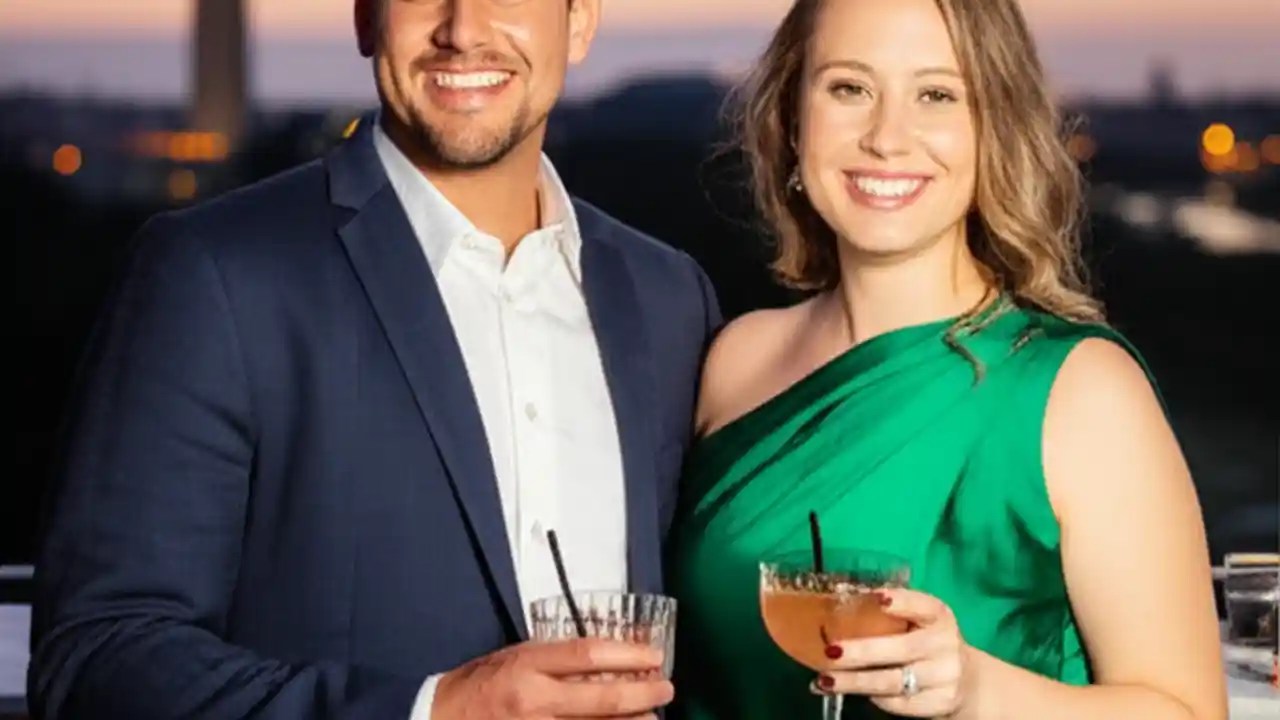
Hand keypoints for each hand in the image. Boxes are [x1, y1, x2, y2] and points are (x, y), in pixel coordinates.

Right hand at [431, 638, 672, 719]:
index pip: (588, 655)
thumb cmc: (482, 684)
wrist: (441, 718)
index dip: (628, 656)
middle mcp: (534, 700)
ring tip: (652, 716)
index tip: (654, 656)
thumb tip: (611, 654)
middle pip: (603, 699)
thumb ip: (557, 657)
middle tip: (666, 688)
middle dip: (644, 694)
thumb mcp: (516, 656)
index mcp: (528, 666)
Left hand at [818, 589, 976, 718]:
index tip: (878, 598)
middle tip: (830, 652)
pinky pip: (898, 702)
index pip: (923, 606)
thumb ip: (891, 614)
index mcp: (939, 616)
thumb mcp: (919, 622)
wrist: (967, 682)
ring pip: (894, 681)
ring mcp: (945, 676)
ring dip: (856, 682)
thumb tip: (839, 605)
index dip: (901, 602)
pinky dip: (872, 698)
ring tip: (826, 680)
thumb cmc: (926, 642)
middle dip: (862, 652)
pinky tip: (850, 691)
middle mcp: (945, 644)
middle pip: (902, 649)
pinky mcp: (939, 703)